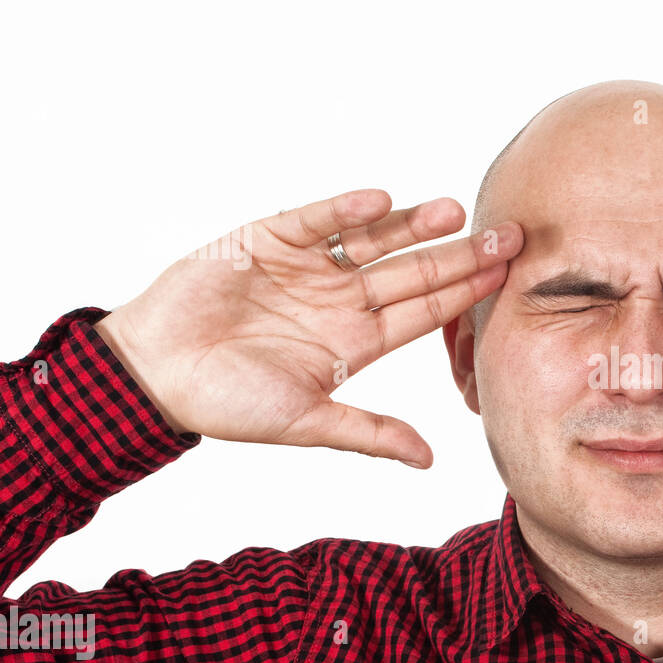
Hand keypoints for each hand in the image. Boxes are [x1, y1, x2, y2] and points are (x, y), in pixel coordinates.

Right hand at [94, 188, 521, 467]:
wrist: (155, 374)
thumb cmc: (226, 403)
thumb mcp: (306, 421)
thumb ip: (370, 433)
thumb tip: (429, 462)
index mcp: (355, 340)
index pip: (423, 312)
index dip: (463, 293)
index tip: (507, 276)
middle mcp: (340, 298)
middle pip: (411, 271)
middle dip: (458, 255)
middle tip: (507, 236)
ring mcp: (308, 267)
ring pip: (372, 240)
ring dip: (411, 226)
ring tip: (453, 212)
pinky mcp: (268, 240)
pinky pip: (314, 221)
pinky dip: (343, 211)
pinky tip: (379, 200)